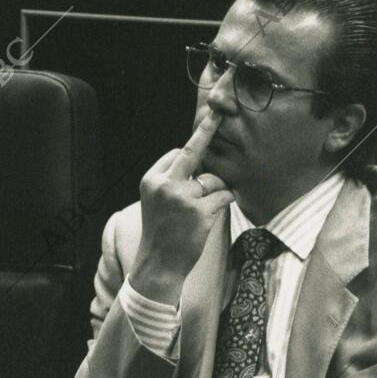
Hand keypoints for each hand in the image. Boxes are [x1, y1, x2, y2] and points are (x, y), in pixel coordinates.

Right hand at [129, 109, 233, 304]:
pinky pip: (224, 196)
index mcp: (151, 179)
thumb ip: (172, 180)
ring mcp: (183, 198)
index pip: (176, 154)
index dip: (192, 153)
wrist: (158, 264)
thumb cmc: (161, 231)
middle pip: (192, 151)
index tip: (207, 122)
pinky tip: (213, 215)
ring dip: (217, 191)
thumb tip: (197, 160)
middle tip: (218, 112)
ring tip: (202, 211)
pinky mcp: (200, 212)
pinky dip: (225, 202)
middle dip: (207, 128)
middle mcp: (165, 184)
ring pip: (213, 180)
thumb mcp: (156, 201)